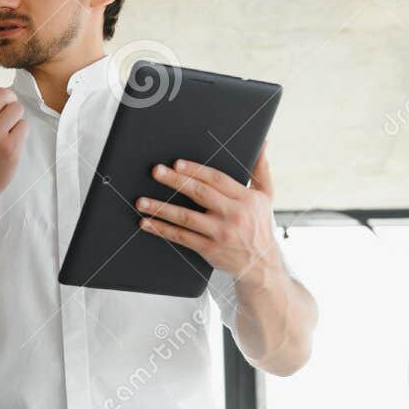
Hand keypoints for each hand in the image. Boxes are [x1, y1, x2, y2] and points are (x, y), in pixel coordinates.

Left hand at [135, 139, 283, 286]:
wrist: (261, 264)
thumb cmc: (259, 225)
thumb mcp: (266, 197)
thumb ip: (260, 170)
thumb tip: (262, 144)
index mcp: (246, 198)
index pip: (217, 180)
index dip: (196, 170)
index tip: (177, 164)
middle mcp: (234, 215)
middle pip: (200, 194)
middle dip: (176, 181)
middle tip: (157, 172)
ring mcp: (220, 233)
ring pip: (186, 217)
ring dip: (161, 208)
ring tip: (142, 201)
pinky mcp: (209, 249)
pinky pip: (181, 237)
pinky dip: (162, 229)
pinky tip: (147, 223)